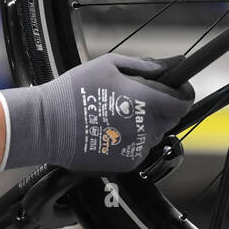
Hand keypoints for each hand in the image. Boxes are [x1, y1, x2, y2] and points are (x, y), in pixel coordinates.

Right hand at [0, 53, 193, 172]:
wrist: (44, 126)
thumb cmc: (73, 92)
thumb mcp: (110, 65)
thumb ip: (145, 66)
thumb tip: (170, 65)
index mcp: (145, 101)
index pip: (184, 101)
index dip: (182, 93)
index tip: (175, 88)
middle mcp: (145, 128)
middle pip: (171, 118)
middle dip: (161, 107)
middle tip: (137, 98)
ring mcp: (136, 148)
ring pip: (154, 134)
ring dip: (145, 124)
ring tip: (117, 114)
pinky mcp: (126, 163)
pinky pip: (139, 149)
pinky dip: (131, 140)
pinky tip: (110, 129)